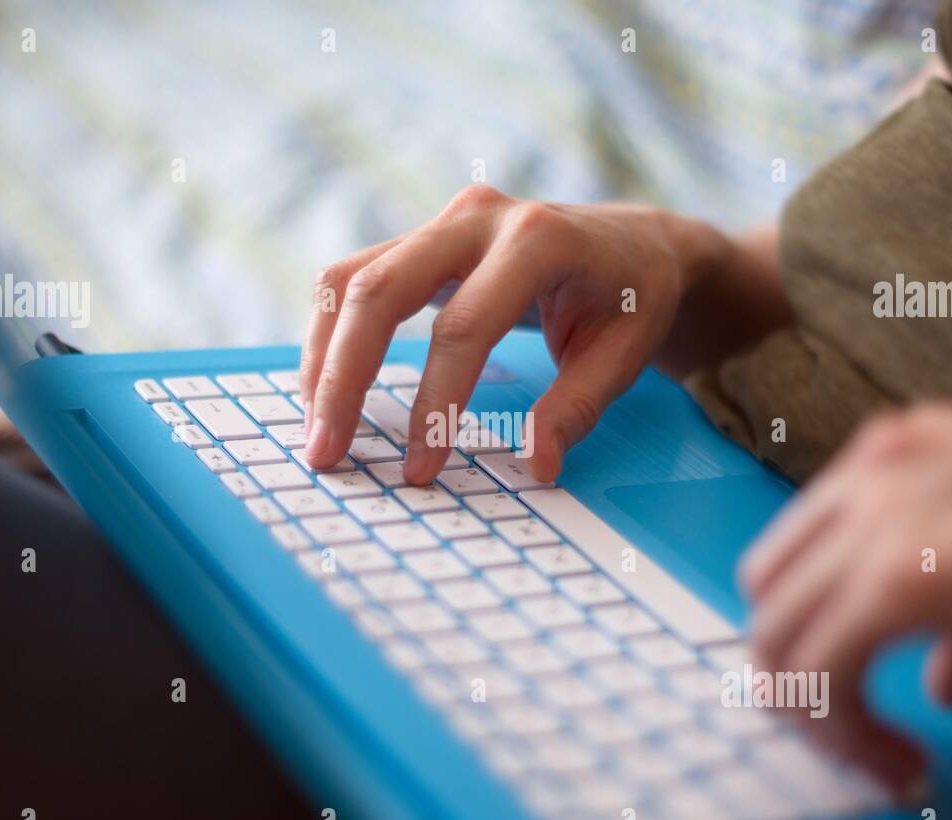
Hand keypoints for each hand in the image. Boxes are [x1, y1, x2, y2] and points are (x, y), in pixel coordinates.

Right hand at [299, 185, 725, 482]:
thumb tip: (536, 466)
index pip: (463, 328)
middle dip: (344, 378)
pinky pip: (353, 279)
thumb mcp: (626, 353)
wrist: (635, 242)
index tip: (419, 470)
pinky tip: (326, 390)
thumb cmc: (634, 298)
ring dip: (321, 357)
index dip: (435, 403)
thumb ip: (577, 408)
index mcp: (537, 240)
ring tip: (316, 428)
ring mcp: (443, 222)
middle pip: (380, 291)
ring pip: (348, 279)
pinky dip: (330, 335)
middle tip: (326, 453)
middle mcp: (478, 219)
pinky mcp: (422, 240)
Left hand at [739, 405, 951, 788]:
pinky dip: (841, 733)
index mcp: (898, 453)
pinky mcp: (899, 574)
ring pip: (777, 638)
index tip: (846, 695)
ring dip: (816, 717)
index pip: (797, 554)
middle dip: (797, 675)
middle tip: (851, 733)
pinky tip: (900, 760)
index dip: (809, 633)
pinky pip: (816, 672)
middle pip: (769, 593)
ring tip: (881, 758)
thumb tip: (940, 682)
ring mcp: (880, 513)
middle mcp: (875, 470)